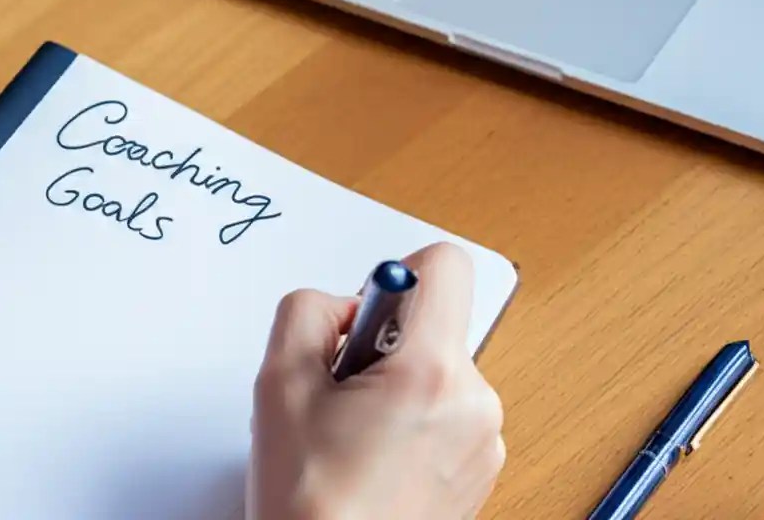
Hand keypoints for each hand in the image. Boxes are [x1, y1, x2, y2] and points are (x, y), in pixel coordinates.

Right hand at [248, 242, 505, 519]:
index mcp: (431, 372)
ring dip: (399, 388)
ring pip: (441, 371)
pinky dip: (417, 423)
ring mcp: (485, 439)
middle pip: (436, 325)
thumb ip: (306, 312)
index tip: (367, 312)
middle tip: (343, 396)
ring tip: (357, 438)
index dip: (398, 274)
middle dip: (385, 347)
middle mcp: (474, 401)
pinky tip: (378, 460)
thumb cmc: (310, 504)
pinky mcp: (483, 468)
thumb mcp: (278, 385)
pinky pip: (452, 413)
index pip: (446, 266)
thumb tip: (341, 302)